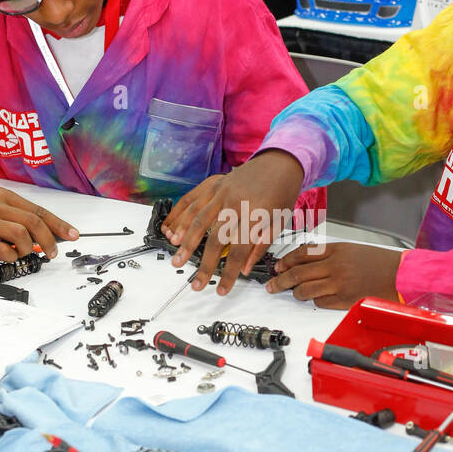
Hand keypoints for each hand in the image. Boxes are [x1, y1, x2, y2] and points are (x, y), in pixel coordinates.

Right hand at [0, 186, 78, 263]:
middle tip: (52, 253)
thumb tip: (50, 237)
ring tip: (23, 253)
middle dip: (49, 240)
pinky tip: (8, 256)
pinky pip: (5, 251)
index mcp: (4, 197)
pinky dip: (12, 256)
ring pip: (21, 235)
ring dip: (28, 248)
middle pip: (33, 222)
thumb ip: (20, 219)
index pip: (38, 210)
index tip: (72, 235)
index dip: (58, 224)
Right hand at [161, 151, 305, 295]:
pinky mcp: (214, 184)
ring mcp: (222, 191)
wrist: (279, 162)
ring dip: (185, 241)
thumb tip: (243, 269)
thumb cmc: (282, 192)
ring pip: (197, 219)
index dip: (229, 273)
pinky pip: (191, 200)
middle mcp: (236, 202)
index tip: (222, 289)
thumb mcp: (279, 222)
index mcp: (256, 215)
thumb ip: (260, 246)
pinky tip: (170, 229)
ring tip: (176, 259)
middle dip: (203, 264)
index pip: (239, 251)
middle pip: (215, 238)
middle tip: (196, 283)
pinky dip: (179, 215)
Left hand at [265, 241, 402, 309]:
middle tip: (272, 285)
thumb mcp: (349, 249)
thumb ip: (327, 254)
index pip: (302, 253)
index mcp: (336, 250)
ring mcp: (339, 284)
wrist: (398, 274)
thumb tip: (303, 262)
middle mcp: (335, 266)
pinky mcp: (344, 300)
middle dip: (281, 280)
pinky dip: (315, 301)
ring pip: (305, 290)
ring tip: (296, 292)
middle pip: (298, 273)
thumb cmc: (376, 261)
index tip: (278, 267)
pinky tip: (318, 298)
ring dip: (297, 293)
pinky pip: (320, 302)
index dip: (286, 261)